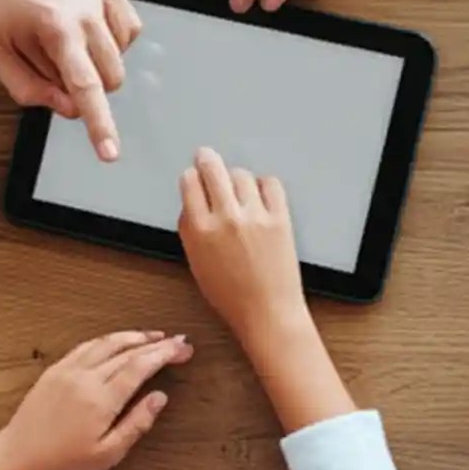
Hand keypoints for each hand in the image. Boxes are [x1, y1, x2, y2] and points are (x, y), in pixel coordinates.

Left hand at [0, 0, 141, 161]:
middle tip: (55, 66)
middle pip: (109, 79)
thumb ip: (28, 87)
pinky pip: (129, 32)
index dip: (100, 125)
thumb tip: (67, 108)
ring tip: (66, 39)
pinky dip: (112, 42)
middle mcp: (87, 12)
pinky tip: (87, 29)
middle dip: (87, 87)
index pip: (85, 88)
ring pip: (121, 58)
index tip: (111, 153)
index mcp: (55, 28)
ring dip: (97, 63)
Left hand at [0, 330, 191, 469]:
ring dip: (132, 336)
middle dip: (155, 344)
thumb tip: (160, 397)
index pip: (140, 366)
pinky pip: (86, 346)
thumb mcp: (107, 454)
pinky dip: (107, 340)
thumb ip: (136, 423)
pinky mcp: (54, 371)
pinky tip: (116, 341)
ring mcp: (67, 371)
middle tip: (178, 341)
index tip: (183, 348)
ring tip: (153, 336)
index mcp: (102, 399)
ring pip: (106, 343)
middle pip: (127, 351)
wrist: (15, 459)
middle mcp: (85, 378)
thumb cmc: (62, 465)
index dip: (164, 354)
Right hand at [178, 150, 355, 430]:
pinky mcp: (279, 218)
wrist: (266, 312)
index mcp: (199, 229)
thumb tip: (192, 202)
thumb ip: (190, 228)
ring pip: (241, 174)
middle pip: (212, 168)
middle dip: (207, 159)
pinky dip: (264, 185)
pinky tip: (260, 194)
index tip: (193, 176)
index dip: (190, 177)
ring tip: (238, 188)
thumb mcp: (195, 262)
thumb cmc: (231, 296)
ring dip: (236, 178)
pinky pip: (270, 184)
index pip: (189, 183)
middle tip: (206, 157)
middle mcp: (225, 218)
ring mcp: (254, 216)